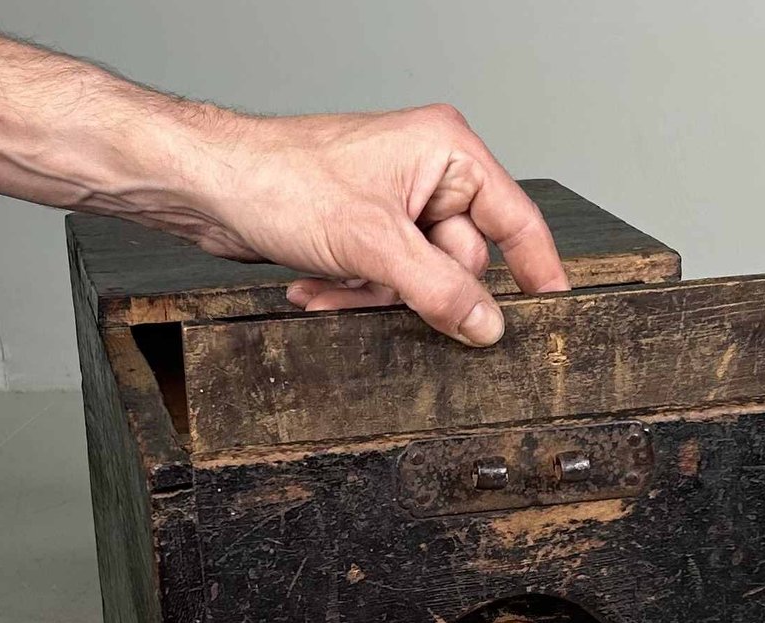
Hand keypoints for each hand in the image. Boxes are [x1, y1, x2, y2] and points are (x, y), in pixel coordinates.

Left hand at [156, 103, 569, 344]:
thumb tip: (488, 326)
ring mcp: (396, 205)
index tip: (553, 313)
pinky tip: (318, 284)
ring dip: (378, 295)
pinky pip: (385, 282)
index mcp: (447, 153)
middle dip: (421, 288)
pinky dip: (355, 292)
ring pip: (420, 281)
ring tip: (336, 281)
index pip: (516, 220)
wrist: (211, 188)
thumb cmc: (283, 182)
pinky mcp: (366, 231)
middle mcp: (428, 174)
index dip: (537, 271)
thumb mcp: (375, 246)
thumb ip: (440, 290)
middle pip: (463, 261)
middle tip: (384, 287)